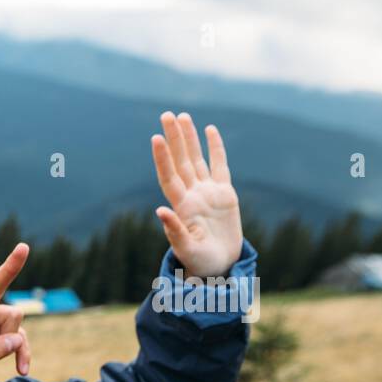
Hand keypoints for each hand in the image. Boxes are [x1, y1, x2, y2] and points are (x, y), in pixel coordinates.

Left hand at [151, 111, 242, 278]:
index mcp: (181, 207)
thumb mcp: (186, 250)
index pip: (169, 177)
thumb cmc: (199, 263)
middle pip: (181, 161)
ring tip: (182, 116)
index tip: (156, 138)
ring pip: (197, 159)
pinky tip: (209, 129)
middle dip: (174, 138)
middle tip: (167, 114)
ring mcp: (208, 193)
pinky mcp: (224, 194)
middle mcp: (192, 196)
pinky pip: (219, 165)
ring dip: (189, 138)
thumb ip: (174, 232)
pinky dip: (215, 148)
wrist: (219, 267)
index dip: (163, 158)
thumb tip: (160, 211)